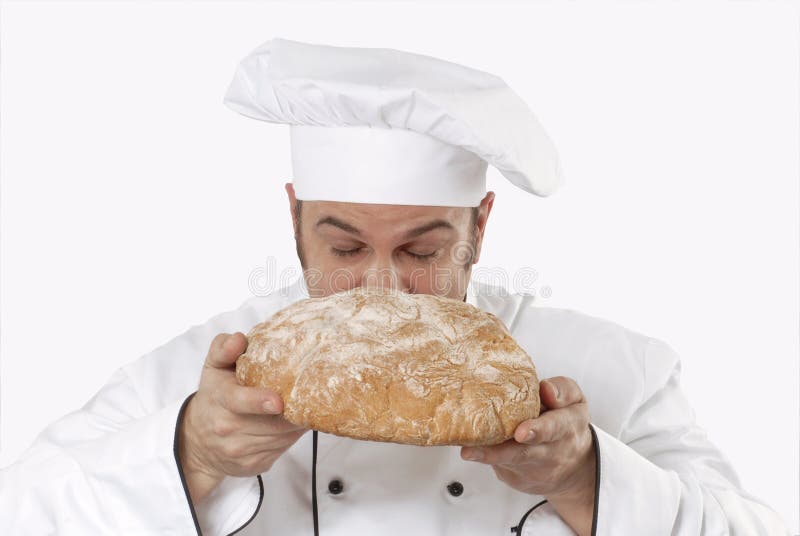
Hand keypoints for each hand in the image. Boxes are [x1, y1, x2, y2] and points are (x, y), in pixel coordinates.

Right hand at [177, 332, 308, 503]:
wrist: (197, 443)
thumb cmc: (213, 398)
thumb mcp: (213, 368)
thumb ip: (223, 349)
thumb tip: (239, 339)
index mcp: (219, 400)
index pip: (239, 401)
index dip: (259, 401)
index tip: (278, 401)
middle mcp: (227, 429)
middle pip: (271, 422)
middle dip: (292, 411)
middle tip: (309, 396)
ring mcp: (240, 451)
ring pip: (282, 437)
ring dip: (296, 423)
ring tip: (301, 406)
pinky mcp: (253, 465)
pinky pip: (282, 449)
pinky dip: (291, 436)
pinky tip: (289, 424)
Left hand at [460, 376, 595, 501]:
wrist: (575, 467)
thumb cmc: (568, 425)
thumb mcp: (575, 401)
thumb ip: (563, 390)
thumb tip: (545, 389)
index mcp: (566, 427)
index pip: (553, 428)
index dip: (537, 430)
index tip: (521, 432)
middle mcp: (550, 452)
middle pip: (524, 453)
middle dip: (501, 452)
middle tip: (475, 449)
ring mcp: (533, 469)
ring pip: (508, 463)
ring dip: (486, 457)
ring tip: (467, 451)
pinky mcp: (518, 479)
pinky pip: (501, 468)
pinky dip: (487, 458)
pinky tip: (475, 449)